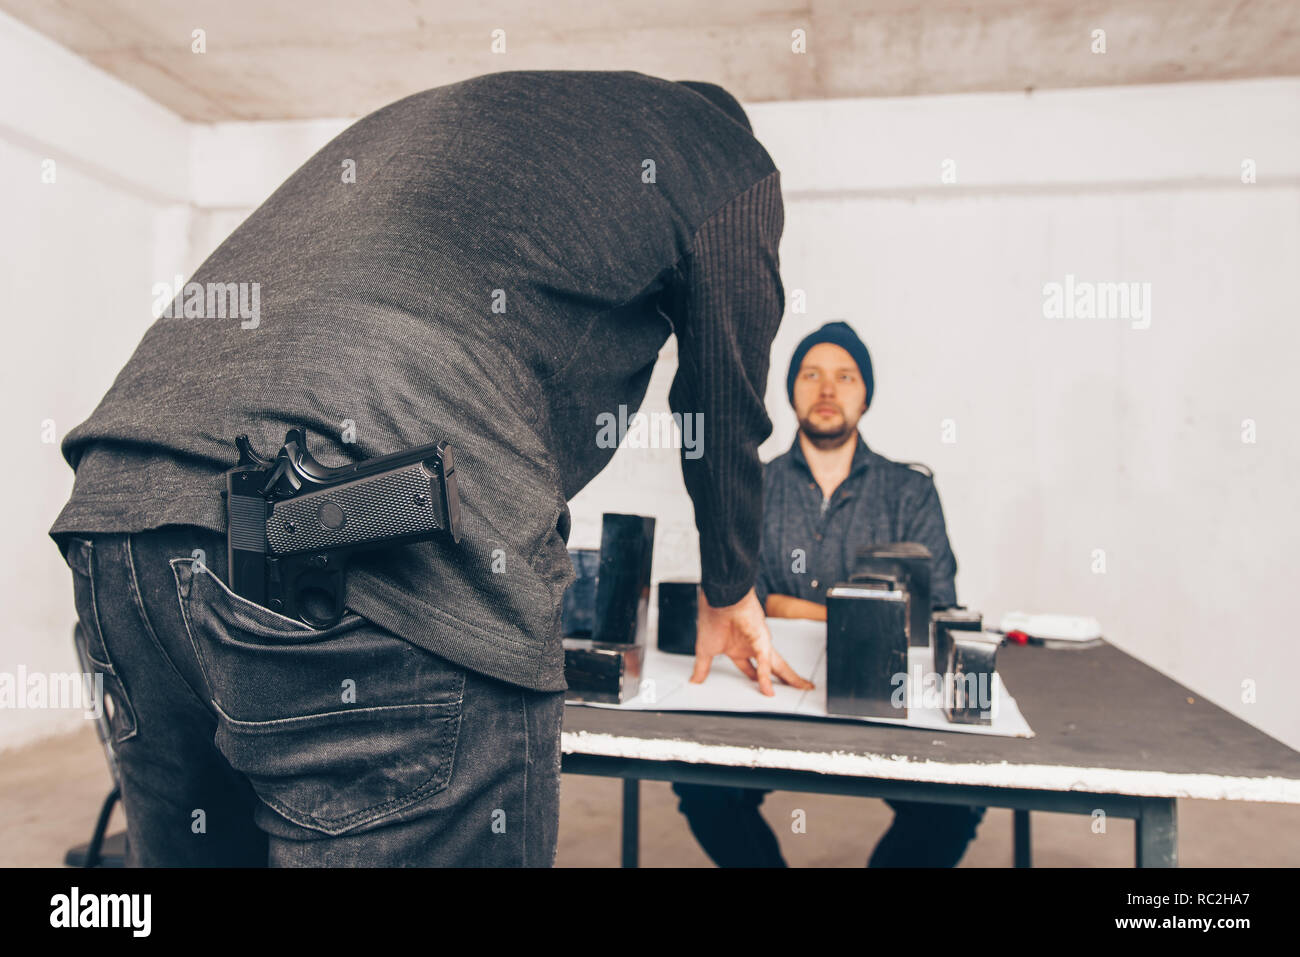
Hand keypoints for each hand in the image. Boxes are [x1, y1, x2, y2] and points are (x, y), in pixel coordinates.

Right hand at [690, 587, 814, 695]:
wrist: (718, 600)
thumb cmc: (711, 617)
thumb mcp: (705, 650)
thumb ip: (702, 668)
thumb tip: (694, 680)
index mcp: (738, 648)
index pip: (752, 669)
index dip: (758, 681)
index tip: (764, 692)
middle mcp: (751, 646)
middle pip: (772, 667)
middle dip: (783, 678)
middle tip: (795, 688)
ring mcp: (758, 643)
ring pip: (777, 664)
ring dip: (789, 677)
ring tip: (802, 687)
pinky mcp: (761, 640)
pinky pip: (765, 662)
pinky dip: (766, 677)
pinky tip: (768, 690)